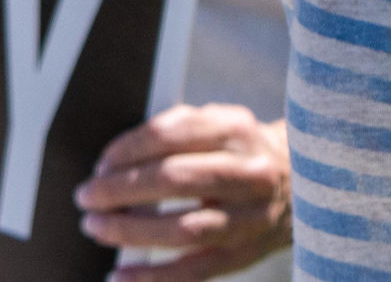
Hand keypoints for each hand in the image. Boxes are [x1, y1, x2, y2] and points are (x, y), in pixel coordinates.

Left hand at [75, 104, 290, 275]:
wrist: (303, 184)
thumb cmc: (242, 152)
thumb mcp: (219, 124)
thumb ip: (175, 132)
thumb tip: (116, 162)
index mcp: (236, 129)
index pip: (170, 134)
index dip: (127, 150)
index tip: (100, 164)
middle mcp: (249, 172)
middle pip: (175, 180)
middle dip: (121, 190)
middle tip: (87, 197)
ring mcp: (251, 218)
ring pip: (185, 229)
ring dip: (132, 232)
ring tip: (98, 228)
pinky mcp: (246, 254)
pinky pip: (195, 271)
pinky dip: (153, 278)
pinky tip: (121, 276)